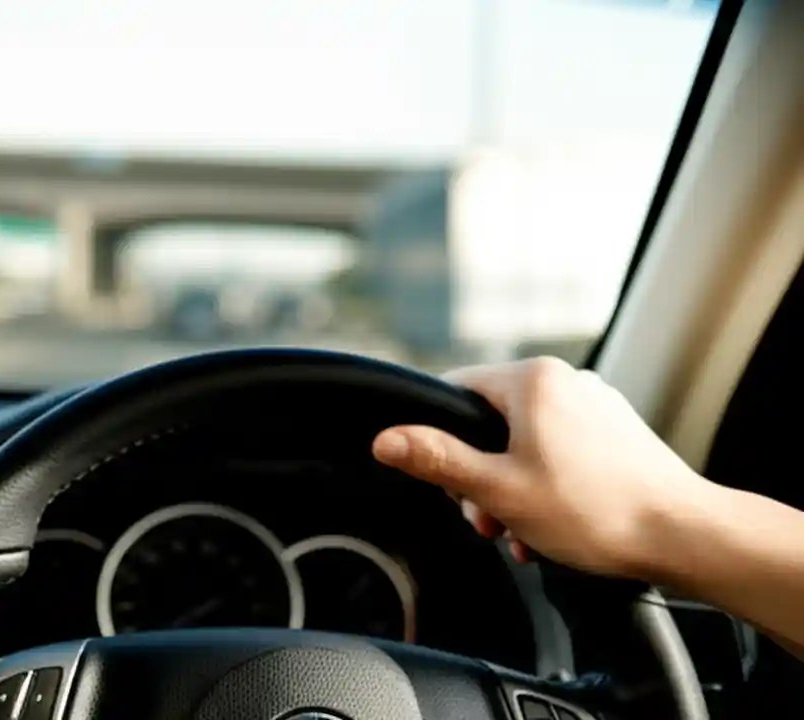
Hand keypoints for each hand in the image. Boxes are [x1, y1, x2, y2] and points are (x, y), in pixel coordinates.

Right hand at [372, 357, 711, 579]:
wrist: (684, 536)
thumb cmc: (595, 510)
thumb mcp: (497, 489)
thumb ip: (436, 460)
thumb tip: (385, 439)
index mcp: (533, 379)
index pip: (455, 391)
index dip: (439, 439)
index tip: (448, 482)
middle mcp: (567, 381)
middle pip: (491, 423)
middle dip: (480, 477)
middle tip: (488, 520)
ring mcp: (596, 406)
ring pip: (525, 444)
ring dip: (511, 490)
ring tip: (522, 533)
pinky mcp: (617, 433)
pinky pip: (561, 453)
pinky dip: (546, 487)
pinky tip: (551, 527)